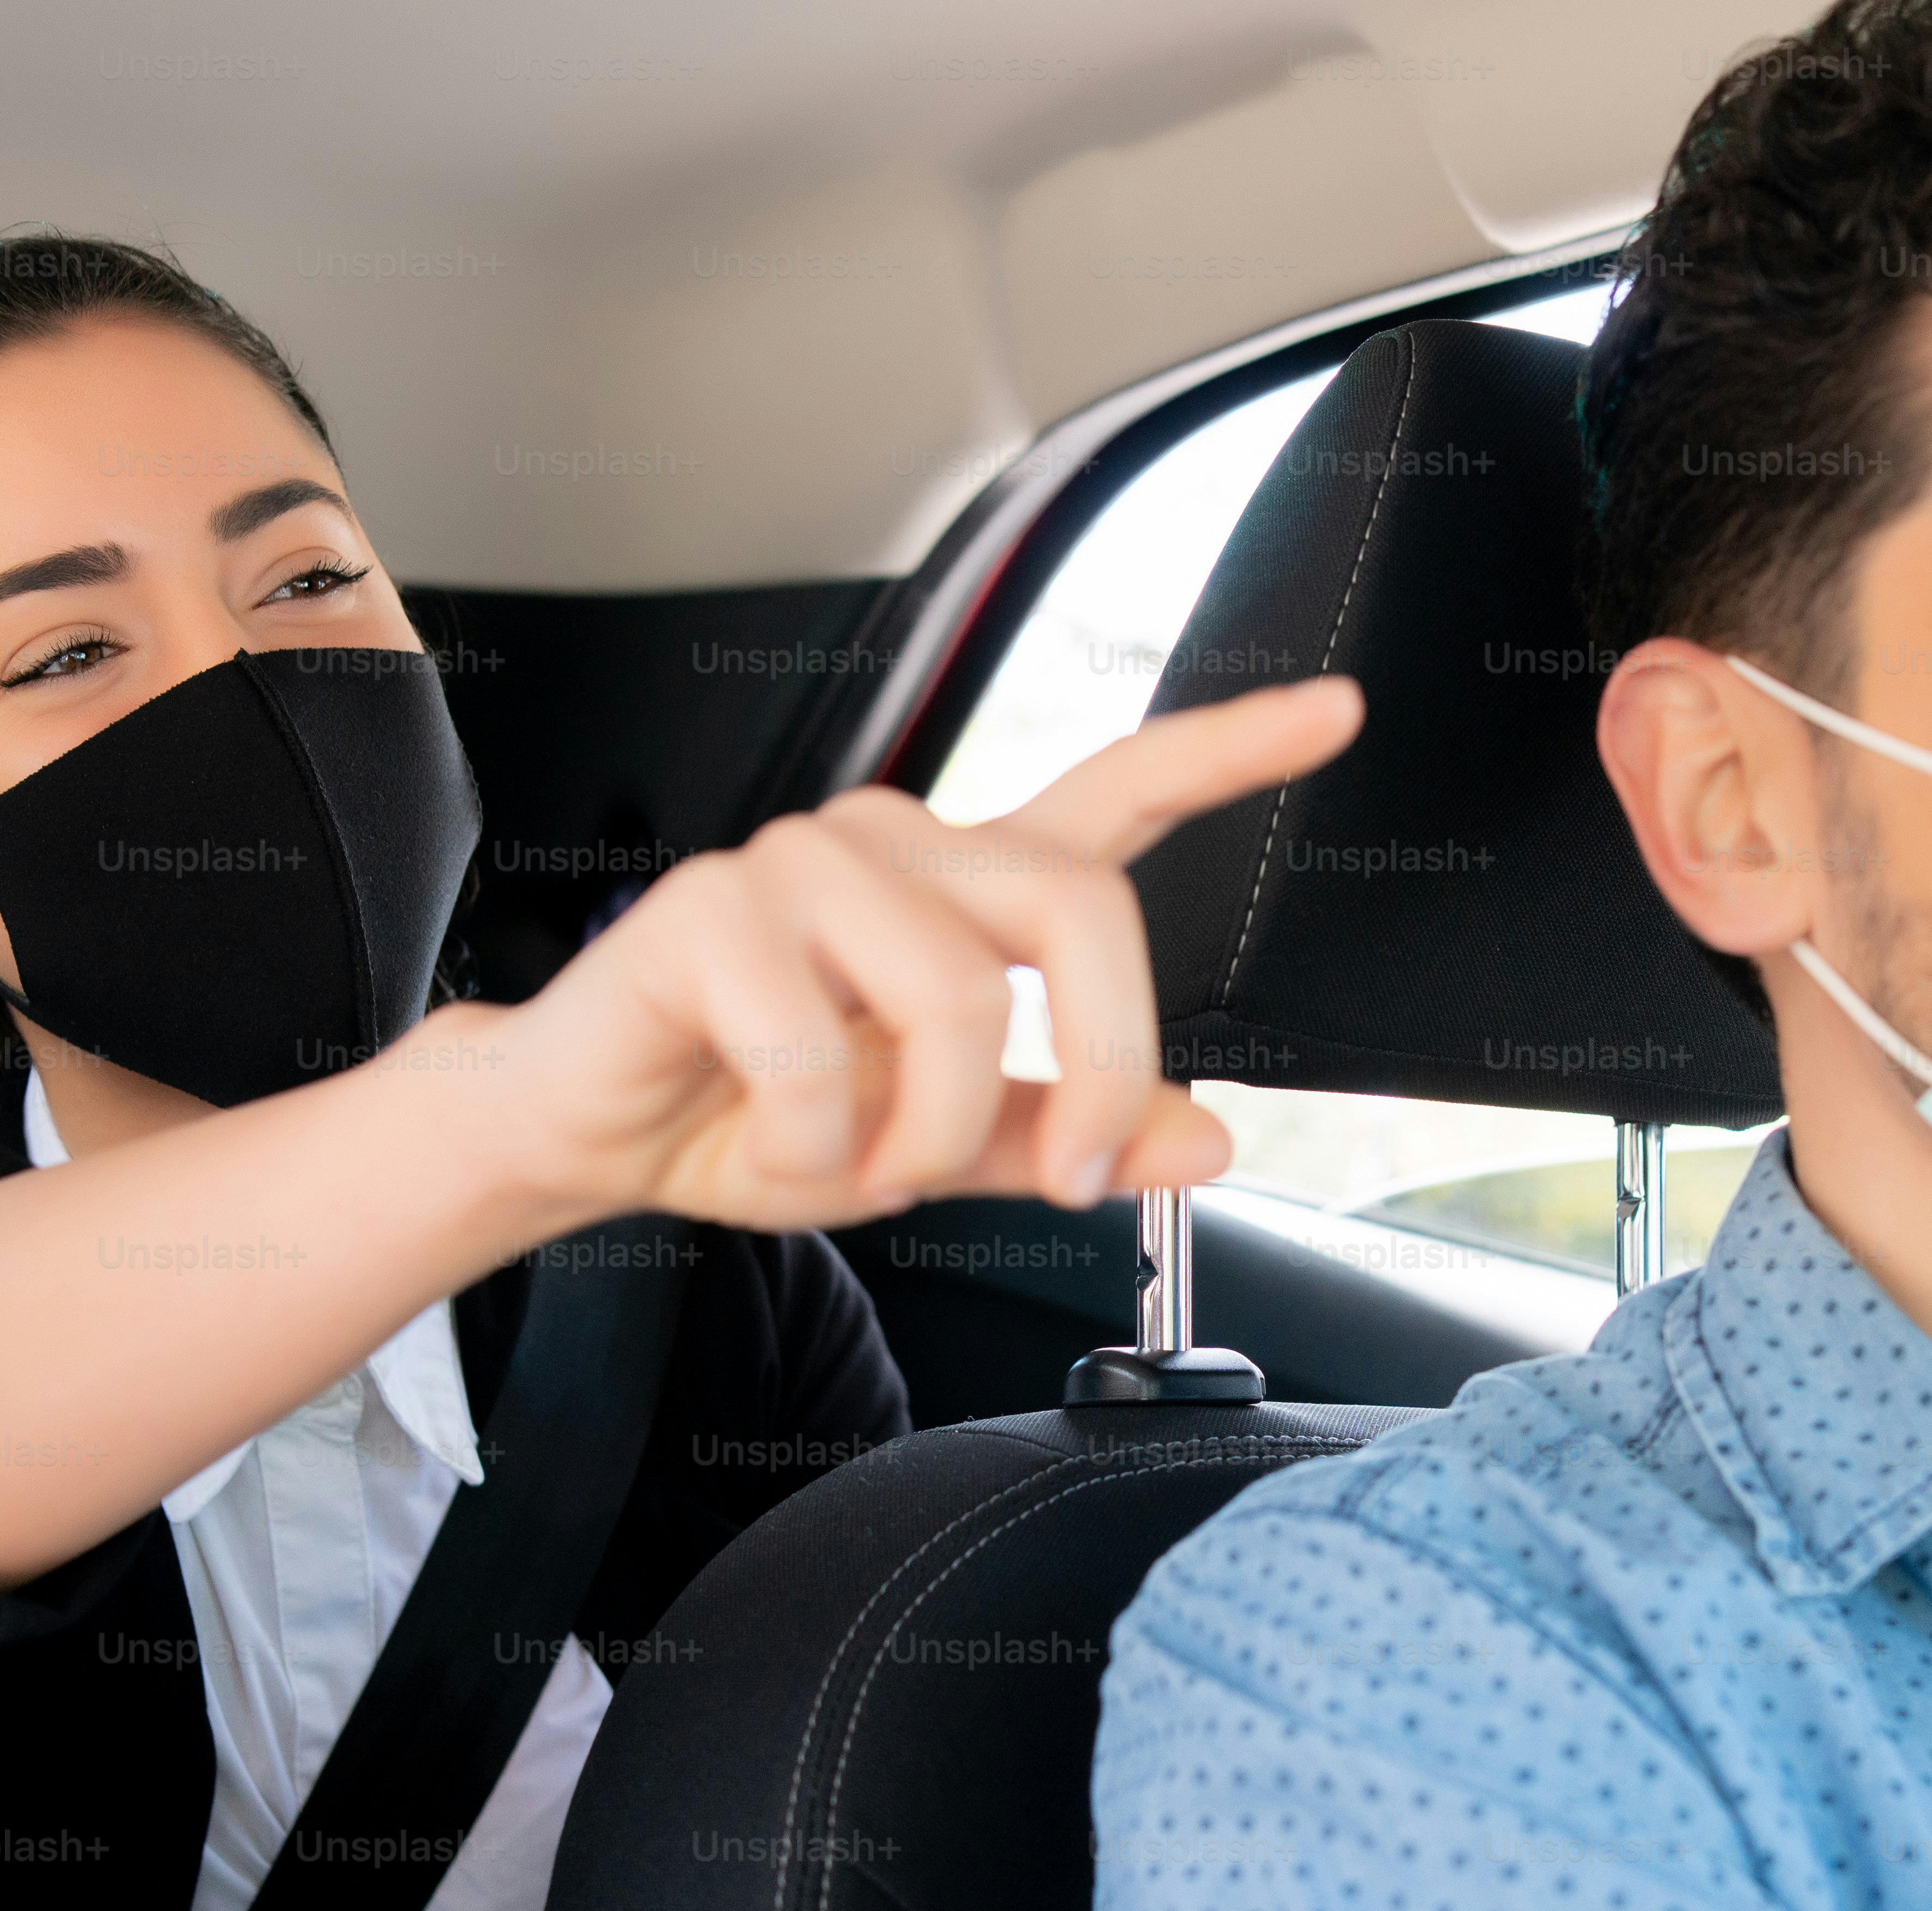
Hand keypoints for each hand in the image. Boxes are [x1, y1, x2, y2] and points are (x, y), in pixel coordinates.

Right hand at [485, 675, 1362, 1233]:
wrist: (594, 1135)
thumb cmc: (754, 1115)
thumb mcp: (938, 1147)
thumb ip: (1068, 1136)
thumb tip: (1210, 1141)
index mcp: (968, 890)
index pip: (1119, 791)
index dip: (1232, 747)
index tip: (1338, 711)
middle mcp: (900, 847)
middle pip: (1084, 910)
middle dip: (1099, 1071)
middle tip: (1062, 1178)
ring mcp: (805, 862)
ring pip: (956, 1003)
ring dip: (917, 1140)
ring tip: (850, 1163)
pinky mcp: (713, 911)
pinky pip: (818, 1058)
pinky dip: (807, 1151)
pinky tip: (763, 1144)